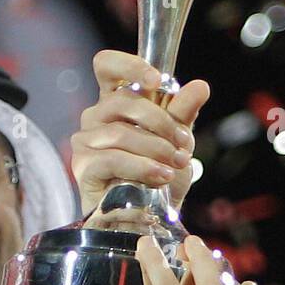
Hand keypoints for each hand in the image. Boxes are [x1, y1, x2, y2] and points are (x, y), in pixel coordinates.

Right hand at [72, 50, 209, 216]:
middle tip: (183, 143)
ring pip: (121, 132)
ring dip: (155, 149)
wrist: (149, 219)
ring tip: (174, 166)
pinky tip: (160, 177)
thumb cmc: (159, 176)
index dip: (129, 65)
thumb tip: (200, 86)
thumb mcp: (178, 142)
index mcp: (117, 102)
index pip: (107, 66)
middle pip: (122, 100)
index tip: (157, 80)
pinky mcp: (83, 166)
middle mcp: (96, 116)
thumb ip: (184, 114)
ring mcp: (86, 141)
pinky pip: (112, 158)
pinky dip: (142, 167)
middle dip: (160, 121)